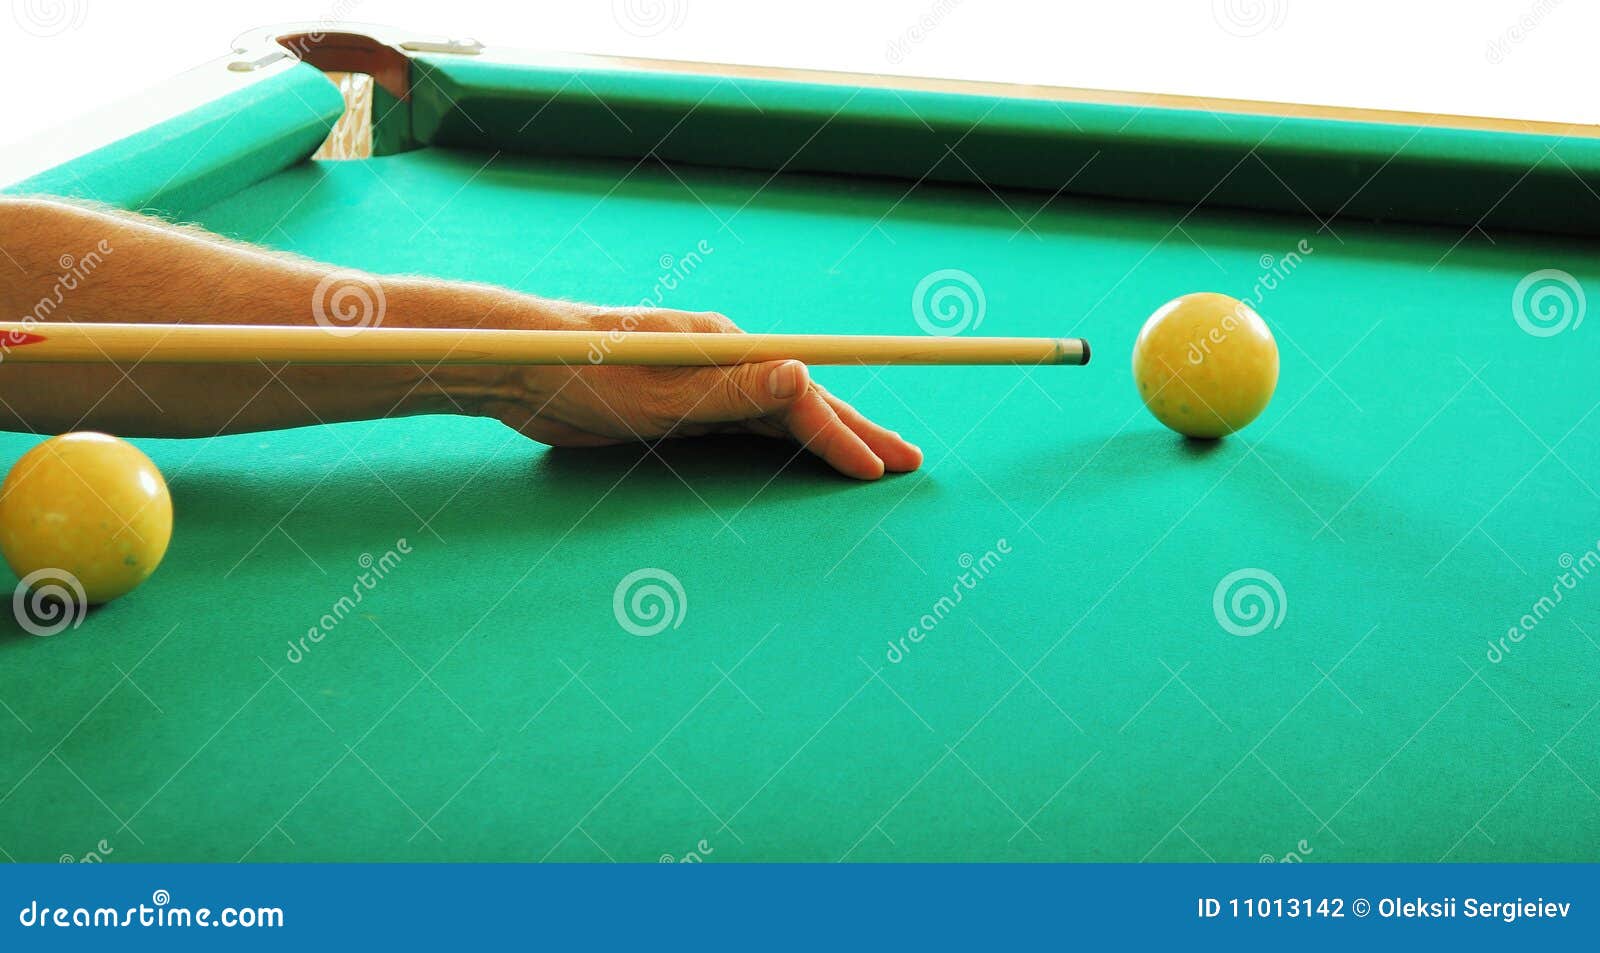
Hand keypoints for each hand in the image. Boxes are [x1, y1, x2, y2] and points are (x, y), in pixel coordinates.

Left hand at [484, 307, 922, 479]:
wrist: (517, 363)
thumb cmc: (581, 370)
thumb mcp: (657, 390)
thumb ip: (730, 389)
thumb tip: (802, 376)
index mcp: (725, 348)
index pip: (802, 396)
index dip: (843, 435)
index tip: (879, 469)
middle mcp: (723, 358)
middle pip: (805, 399)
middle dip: (857, 430)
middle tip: (907, 461)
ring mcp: (704, 378)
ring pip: (780, 412)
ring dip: (827, 436)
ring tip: (870, 459)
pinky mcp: (680, 400)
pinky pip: (749, 422)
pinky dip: (784, 439)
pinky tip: (800, 450)